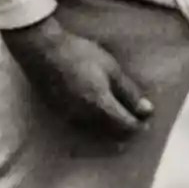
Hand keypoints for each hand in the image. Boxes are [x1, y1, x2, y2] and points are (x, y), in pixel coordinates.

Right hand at [0, 16, 154, 139]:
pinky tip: (97, 119)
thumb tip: (146, 110)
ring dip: (111, 132)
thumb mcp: (111, 69)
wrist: (42, 50)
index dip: (139, 126)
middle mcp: (85, 119)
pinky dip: (95, 129)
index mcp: (100, 106)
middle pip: (112, 136)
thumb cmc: (80, 54)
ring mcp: (70, 120)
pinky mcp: (59, 116)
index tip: (146, 119)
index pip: (126, 127)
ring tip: (119, 121)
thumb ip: (129, 92)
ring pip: (97, 136)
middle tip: (135, 121)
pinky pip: (83, 130)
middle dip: (126, 132)